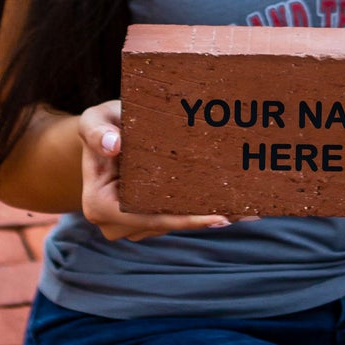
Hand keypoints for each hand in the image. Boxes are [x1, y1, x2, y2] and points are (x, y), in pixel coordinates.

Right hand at [76, 101, 233, 242]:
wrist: (106, 135)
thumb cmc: (103, 125)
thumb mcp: (96, 119)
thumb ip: (97, 129)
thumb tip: (112, 145)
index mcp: (99, 206)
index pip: (149, 217)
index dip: (184, 220)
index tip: (219, 217)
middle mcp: (114, 224)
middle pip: (167, 225)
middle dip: (207, 220)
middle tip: (248, 214)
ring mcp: (132, 225)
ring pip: (175, 224)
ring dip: (210, 217)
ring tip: (248, 211)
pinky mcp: (148, 220)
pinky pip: (177, 218)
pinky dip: (202, 212)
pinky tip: (235, 207)